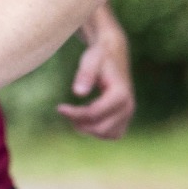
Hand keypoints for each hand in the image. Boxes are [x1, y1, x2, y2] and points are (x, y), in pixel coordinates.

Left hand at [59, 24, 133, 138]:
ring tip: (75, 114)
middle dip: (80, 122)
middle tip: (66, 111)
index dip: (75, 114)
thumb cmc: (99, 57)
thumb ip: (85, 75)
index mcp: (121, 94)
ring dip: (89, 128)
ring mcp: (128, 114)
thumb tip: (78, 93)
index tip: (59, 108)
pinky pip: (112, 134)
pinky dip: (98, 130)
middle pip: (100, 128)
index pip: (95, 114)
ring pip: (107, 134)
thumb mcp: (90, 60)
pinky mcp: (125, 118)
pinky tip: (86, 117)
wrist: (113, 54)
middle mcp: (128, 107)